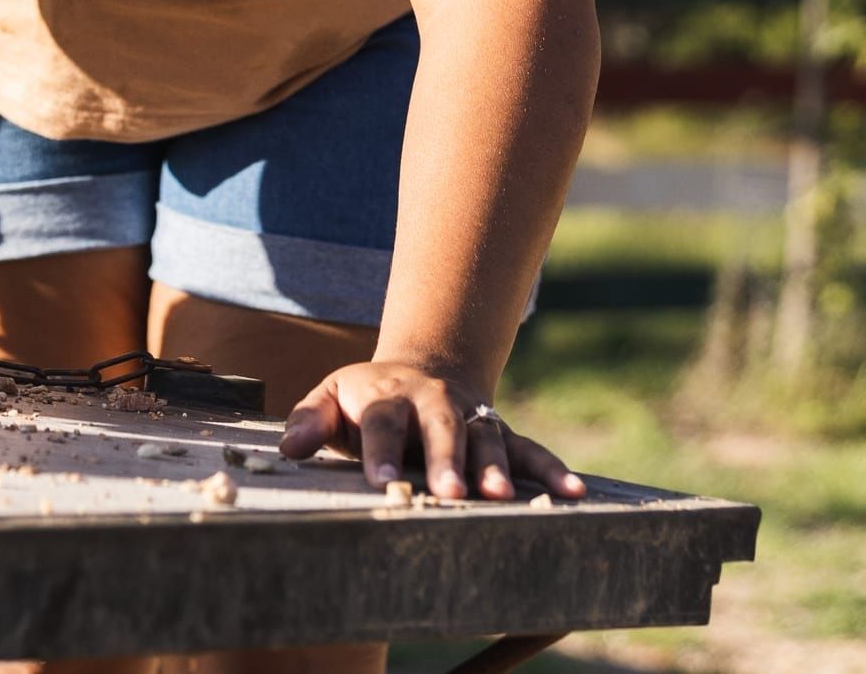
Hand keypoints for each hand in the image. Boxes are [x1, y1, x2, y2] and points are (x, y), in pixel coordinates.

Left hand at [280, 360, 585, 502]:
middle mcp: (435, 402)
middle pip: (441, 428)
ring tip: (498, 497)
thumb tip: (289, 449)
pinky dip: (554, 470)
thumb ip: (310, 420)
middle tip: (449, 493)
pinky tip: (576, 492)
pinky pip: (530, 450)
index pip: (382, 421)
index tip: (381, 481)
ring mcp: (472, 416)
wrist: (422, 369)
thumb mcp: (330, 397)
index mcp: (387, 394)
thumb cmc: (366, 398)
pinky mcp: (502, 433)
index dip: (381, 451)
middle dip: (446, 460)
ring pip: (487, 439)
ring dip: (496, 468)